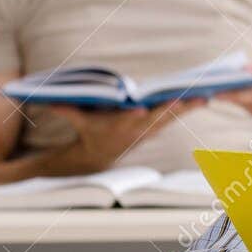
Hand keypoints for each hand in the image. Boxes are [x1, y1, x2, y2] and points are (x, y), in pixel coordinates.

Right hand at [45, 98, 203, 173]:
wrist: (101, 154)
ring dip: (187, 109)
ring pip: (171, 118)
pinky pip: (175, 118)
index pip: (127, 120)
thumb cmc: (90, 131)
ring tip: (205, 97)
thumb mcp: (78, 121)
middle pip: (156, 118)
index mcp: (119, 125)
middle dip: (171, 109)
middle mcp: (137, 129)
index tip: (140, 110)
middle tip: (186, 98)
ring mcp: (149, 130)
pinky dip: (188, 109)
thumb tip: (46, 99)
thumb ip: (66, 109)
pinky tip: (203, 99)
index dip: (134, 116)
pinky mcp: (156, 129)